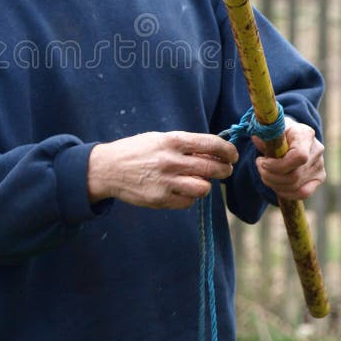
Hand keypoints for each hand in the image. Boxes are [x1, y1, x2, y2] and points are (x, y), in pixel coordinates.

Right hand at [87, 131, 237, 208]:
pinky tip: (181, 190)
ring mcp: (165, 182)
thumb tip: (214, 153)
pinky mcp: (160, 199)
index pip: (211, 144)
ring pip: (203, 188)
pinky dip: (190, 197)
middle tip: (224, 169)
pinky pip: (188, 202)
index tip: (232, 154)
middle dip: (224, 169)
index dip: (227, 150)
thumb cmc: (137, 151)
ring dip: (206, 185)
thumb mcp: (160, 139)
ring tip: (199, 180)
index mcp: (172, 140)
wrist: (108, 168)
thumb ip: (186, 146)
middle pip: (212, 168)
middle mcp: (170, 161)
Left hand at [252, 119, 324, 199]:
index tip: (261, 161)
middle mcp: (317, 150)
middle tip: (259, 168)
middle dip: (270, 176)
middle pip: (294, 175)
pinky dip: (286, 193)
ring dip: (274, 184)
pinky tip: (275, 185)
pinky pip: (303, 193)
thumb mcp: (270, 129)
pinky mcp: (319, 178)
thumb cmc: (279, 132)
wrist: (291, 135)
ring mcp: (320, 166)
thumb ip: (265, 135)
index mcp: (305, 134)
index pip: (299, 156)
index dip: (277, 165)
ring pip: (296, 186)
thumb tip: (256, 139)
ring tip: (265, 174)